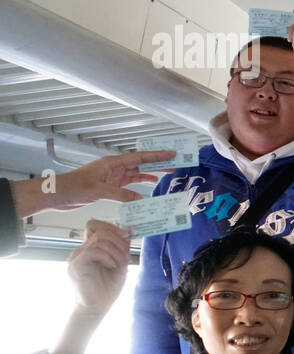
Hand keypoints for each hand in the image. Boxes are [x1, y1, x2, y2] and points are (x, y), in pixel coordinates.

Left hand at [17, 150, 175, 216]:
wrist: (57, 195)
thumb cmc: (74, 187)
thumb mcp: (99, 190)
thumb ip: (121, 194)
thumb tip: (141, 200)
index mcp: (113, 163)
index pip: (140, 158)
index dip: (157, 156)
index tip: (172, 153)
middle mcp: (115, 168)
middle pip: (141, 164)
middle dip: (158, 163)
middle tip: (175, 163)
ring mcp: (112, 178)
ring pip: (136, 174)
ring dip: (151, 175)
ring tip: (167, 175)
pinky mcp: (109, 188)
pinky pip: (129, 186)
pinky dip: (139, 187)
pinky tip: (148, 189)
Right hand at [67, 220, 130, 317]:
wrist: (98, 307)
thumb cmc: (108, 287)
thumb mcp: (119, 262)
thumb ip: (121, 248)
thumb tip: (128, 231)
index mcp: (90, 248)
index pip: (95, 225)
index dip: (111, 227)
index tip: (126, 236)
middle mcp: (81, 250)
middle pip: (100, 230)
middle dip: (118, 240)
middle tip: (125, 256)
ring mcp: (76, 257)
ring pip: (98, 240)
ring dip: (115, 251)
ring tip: (119, 264)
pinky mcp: (76, 265)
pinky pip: (92, 251)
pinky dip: (107, 257)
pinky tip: (112, 266)